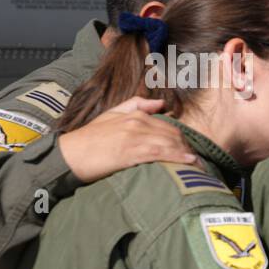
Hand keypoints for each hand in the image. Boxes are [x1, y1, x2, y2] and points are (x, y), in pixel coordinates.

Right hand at [57, 97, 196, 182]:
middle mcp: (138, 123)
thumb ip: (136, 106)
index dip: (182, 138)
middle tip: (198, 159)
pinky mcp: (132, 152)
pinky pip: (162, 153)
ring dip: (187, 154)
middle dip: (188, 147)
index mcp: (135, 115)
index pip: (168, 125)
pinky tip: (189, 162)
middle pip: (173, 134)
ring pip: (170, 143)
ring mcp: (136, 137)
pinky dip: (178, 157)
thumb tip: (160, 103)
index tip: (190, 148)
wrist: (70, 154)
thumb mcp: (111, 115)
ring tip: (198, 165)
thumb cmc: (89, 138)